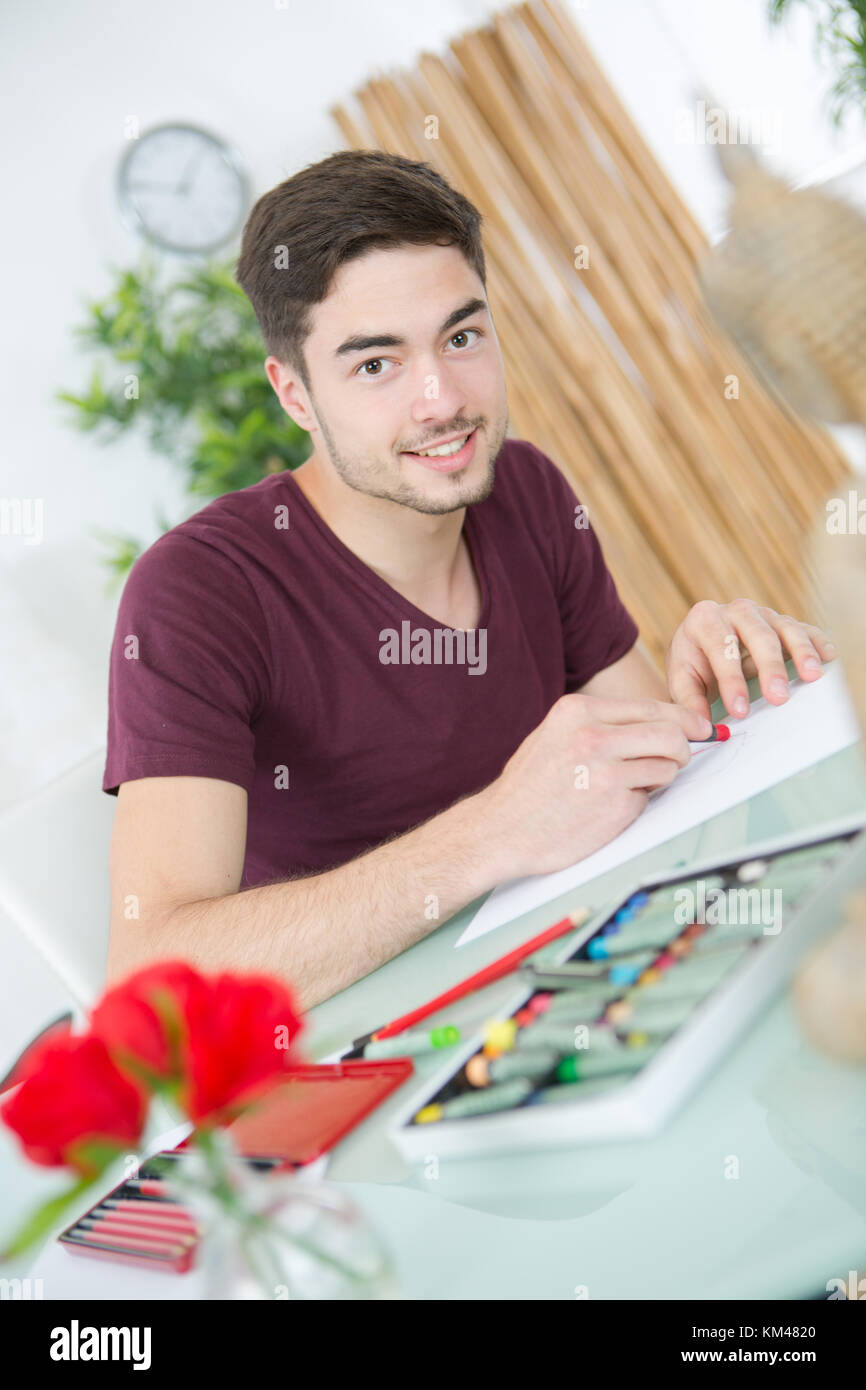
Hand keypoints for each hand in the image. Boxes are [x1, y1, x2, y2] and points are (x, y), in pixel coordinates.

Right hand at [482, 694, 711, 878]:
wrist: (501, 829)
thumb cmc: (530, 784)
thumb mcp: (556, 734)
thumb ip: (602, 723)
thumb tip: (661, 722)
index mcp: (578, 711)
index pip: (651, 707)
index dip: (683, 719)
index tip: (700, 728)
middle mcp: (593, 736)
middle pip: (671, 734)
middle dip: (684, 747)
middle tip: (680, 758)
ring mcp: (605, 772)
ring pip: (668, 766)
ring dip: (659, 777)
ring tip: (625, 785)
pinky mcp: (615, 806)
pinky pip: (649, 798)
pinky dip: (637, 802)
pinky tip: (607, 807)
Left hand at [665, 598, 836, 722]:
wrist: (704, 646)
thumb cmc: (694, 663)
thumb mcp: (683, 680)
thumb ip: (690, 701)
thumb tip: (704, 727)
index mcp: (704, 619)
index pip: (720, 647)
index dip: (731, 680)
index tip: (739, 711)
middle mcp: (736, 610)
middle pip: (757, 634)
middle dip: (769, 667)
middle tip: (778, 697)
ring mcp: (764, 614)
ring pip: (785, 628)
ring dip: (801, 652)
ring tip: (811, 676)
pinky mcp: (784, 623)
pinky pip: (805, 629)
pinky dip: (817, 642)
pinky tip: (827, 657)